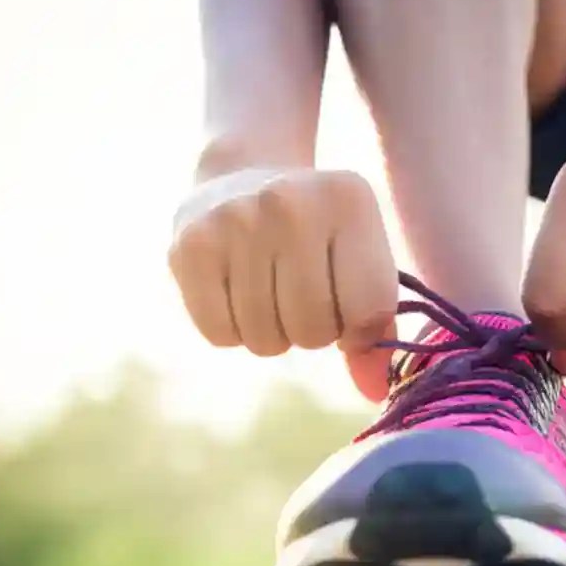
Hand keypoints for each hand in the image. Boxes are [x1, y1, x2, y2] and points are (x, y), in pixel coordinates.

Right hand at [170, 167, 397, 400]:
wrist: (244, 173)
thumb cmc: (319, 233)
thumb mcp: (361, 256)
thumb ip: (376, 324)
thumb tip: (376, 392)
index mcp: (349, 199)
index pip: (369, 309)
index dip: (360, 329)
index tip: (347, 308)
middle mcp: (290, 203)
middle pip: (314, 329)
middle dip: (314, 331)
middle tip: (303, 297)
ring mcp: (234, 220)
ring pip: (266, 339)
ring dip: (274, 333)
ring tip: (272, 292)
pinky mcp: (189, 246)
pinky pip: (220, 333)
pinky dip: (234, 330)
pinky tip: (238, 292)